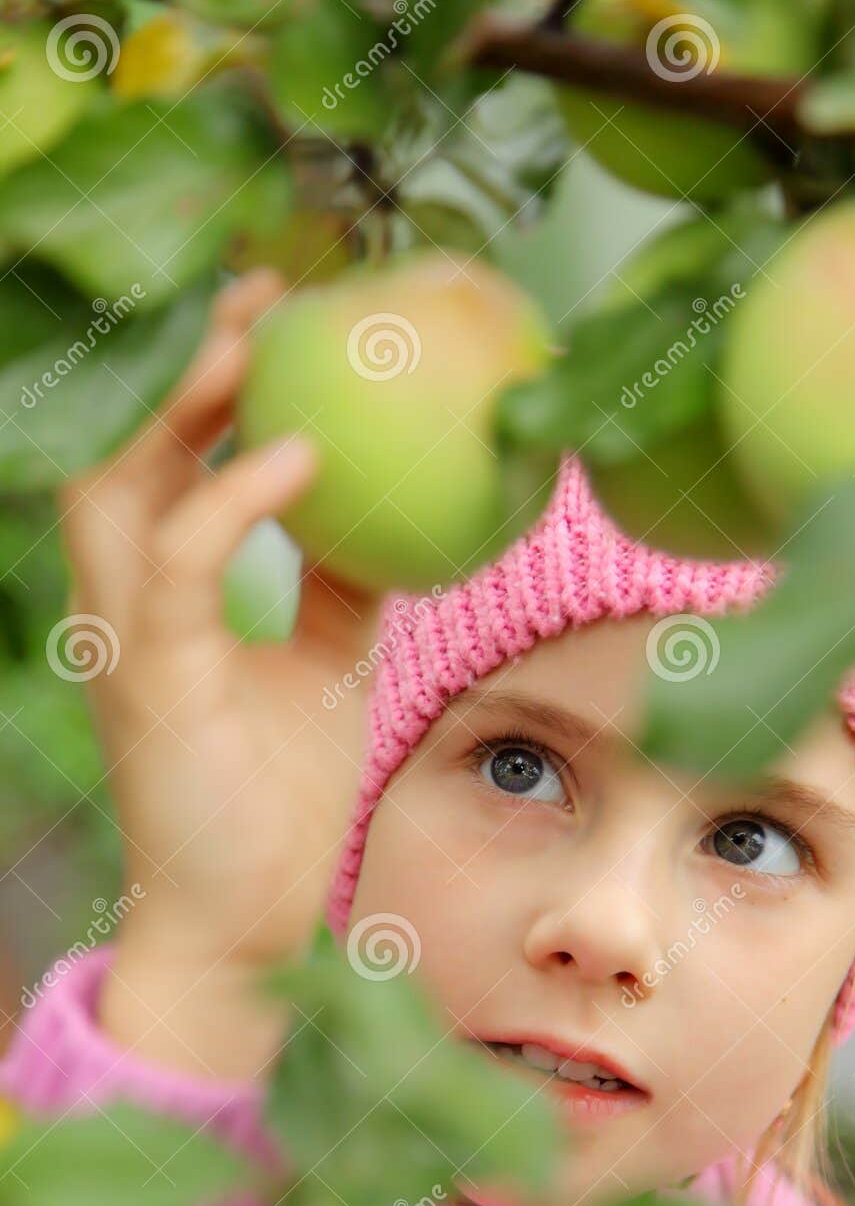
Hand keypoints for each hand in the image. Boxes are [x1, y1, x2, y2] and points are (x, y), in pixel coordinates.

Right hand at [57, 270, 383, 1074]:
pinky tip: (300, 456)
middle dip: (183, 361)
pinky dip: (234, 499)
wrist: (249, 910)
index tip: (277, 313)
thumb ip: (338, 585)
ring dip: (185, 402)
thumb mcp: (327, 666)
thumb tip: (382, 511)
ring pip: (122, 481)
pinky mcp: (151, 676)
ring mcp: (129, 635)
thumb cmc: (276, 793)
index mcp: (162, 593)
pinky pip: (183, 562)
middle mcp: (128, 601)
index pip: (161, 458)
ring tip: (260, 339)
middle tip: (263, 294)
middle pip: (124, 443)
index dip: (204, 379)